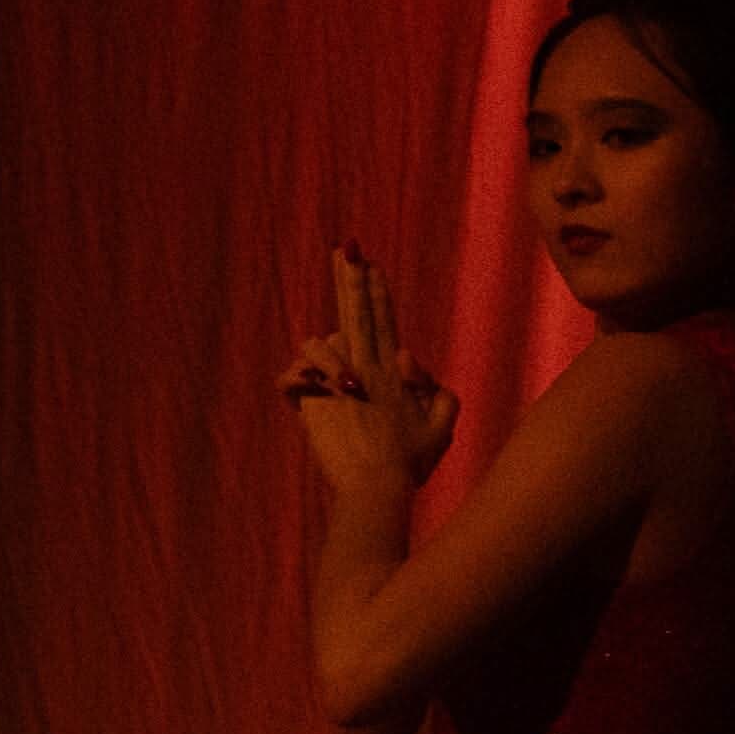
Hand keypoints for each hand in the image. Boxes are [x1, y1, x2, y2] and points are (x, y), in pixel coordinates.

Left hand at [279, 243, 454, 494]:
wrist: (376, 485)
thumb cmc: (411, 462)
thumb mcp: (443, 425)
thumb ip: (438, 389)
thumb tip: (409, 357)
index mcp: (394, 372)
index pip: (384, 320)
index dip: (376, 290)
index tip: (369, 264)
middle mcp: (365, 368)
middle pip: (356, 313)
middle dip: (351, 279)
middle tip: (345, 249)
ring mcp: (337, 383)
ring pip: (319, 344)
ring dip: (320, 354)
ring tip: (329, 378)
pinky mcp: (313, 402)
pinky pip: (291, 378)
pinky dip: (292, 381)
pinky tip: (295, 388)